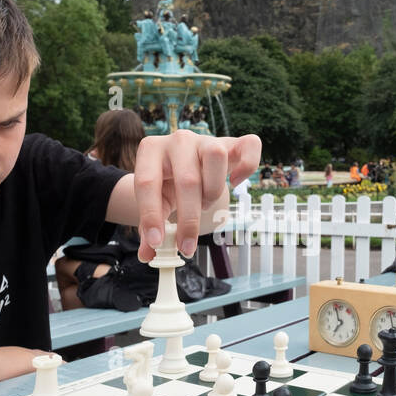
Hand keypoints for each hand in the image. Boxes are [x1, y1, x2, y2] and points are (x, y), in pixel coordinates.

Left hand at [132, 130, 260, 261]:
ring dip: (212, 191)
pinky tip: (235, 182)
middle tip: (186, 246)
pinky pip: (249, 146)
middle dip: (188, 219)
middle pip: (187, 179)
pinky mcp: (231, 142)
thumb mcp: (156, 203)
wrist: (184, 162)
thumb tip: (147, 255)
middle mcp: (178, 140)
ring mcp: (206, 139)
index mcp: (151, 150)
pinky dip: (247, 167)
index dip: (151, 215)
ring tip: (205, 204)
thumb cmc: (168, 184)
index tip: (156, 243)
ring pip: (216, 157)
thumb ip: (150, 229)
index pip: (146, 182)